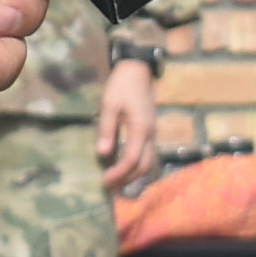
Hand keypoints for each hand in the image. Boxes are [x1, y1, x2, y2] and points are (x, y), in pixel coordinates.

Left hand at [94, 53, 160, 179]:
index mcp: (141, 128)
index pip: (132, 159)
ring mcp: (153, 133)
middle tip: (109, 186)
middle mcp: (151, 134)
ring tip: (116, 181)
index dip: (118, 173)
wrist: (138, 70)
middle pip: (144, 166)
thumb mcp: (109, 104)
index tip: (104, 181)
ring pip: (149, 162)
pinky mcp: (150, 131)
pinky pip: (148, 155)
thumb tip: (102, 154)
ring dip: (133, 175)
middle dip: (127, 179)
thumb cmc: (121, 85)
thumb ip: (106, 129)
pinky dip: (137, 166)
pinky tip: (124, 168)